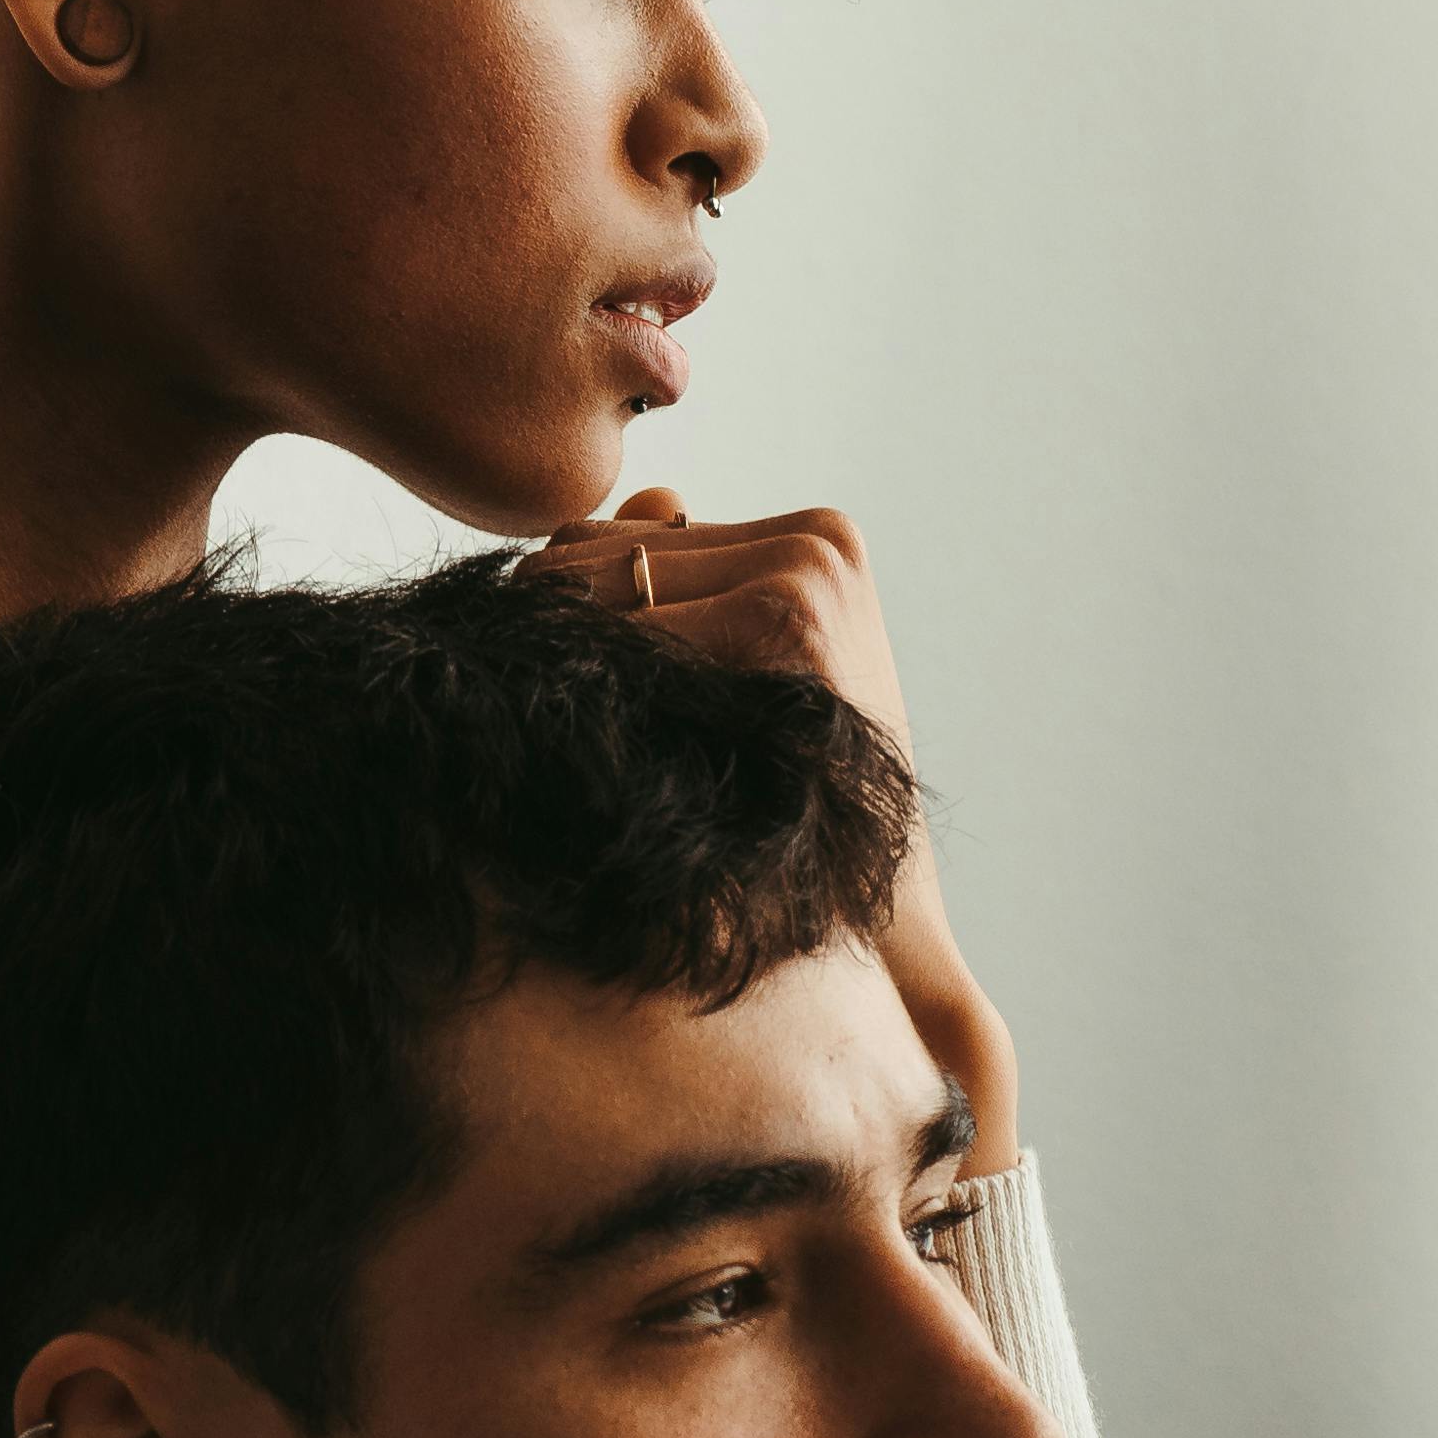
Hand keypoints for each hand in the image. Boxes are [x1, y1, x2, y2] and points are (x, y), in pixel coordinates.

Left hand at [521, 489, 1019, 1163]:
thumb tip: (641, 499)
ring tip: (591, 761)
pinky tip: (610, 771)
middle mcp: (815, 542)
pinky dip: (589, 697)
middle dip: (552, 643)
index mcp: (816, 540)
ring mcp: (805, 571)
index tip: (566, 714)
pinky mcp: (785, 615)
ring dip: (561, 673)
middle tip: (565, 744)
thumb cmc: (803, 828)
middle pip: (584, 551)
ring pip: (582, 583)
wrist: (885, 938)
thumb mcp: (749, 695)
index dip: (560, 628)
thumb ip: (690, 586)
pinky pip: (616, 630)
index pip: (609, 540)